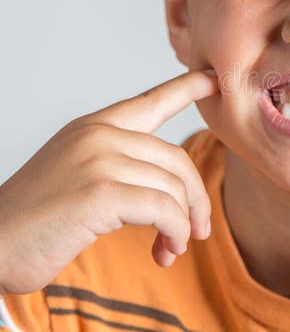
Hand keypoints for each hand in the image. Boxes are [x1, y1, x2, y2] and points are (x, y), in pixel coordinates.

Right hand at [0, 69, 218, 295]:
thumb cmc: (33, 223)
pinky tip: (165, 252)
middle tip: (198, 232)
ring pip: (174, 186)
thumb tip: (170, 191)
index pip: (149, 101)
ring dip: (183, 224)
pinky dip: (174, 233)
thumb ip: (117, 169)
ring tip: (172, 249)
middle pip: (176, 158)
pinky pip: (164, 209)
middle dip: (196, 199)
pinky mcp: (100, 193)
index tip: (213, 80)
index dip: (185, 89)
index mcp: (92, 127)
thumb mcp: (76, 178)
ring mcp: (98, 160)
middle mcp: (98, 136)